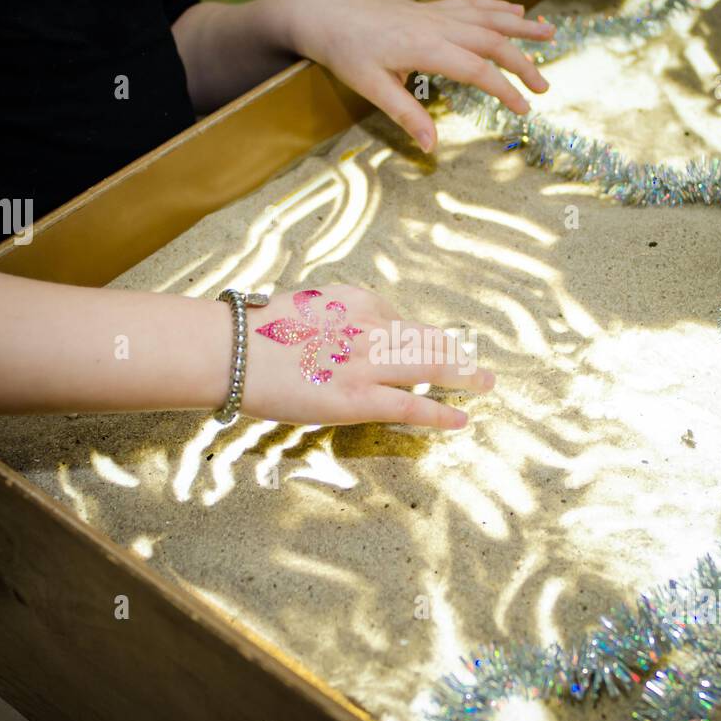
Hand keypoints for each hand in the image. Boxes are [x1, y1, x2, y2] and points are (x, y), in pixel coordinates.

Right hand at [239, 284, 493, 428]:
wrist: (234, 350)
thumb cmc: (254, 332)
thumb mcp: (302, 309)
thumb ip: (331, 321)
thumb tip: (340, 337)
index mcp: (357, 301)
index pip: (397, 319)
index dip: (412, 338)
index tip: (421, 349)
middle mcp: (372, 328)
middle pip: (428, 339)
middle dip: (457, 352)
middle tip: (478, 363)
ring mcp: (370, 364)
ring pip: (432, 367)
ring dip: (464, 376)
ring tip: (486, 384)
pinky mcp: (360, 398)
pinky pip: (413, 406)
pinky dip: (442, 412)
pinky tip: (461, 419)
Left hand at [278, 0, 553, 151]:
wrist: (324, 12)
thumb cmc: (345, 50)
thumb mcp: (371, 88)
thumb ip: (406, 115)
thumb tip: (432, 147)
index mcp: (426, 47)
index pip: (477, 69)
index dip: (504, 89)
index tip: (523, 110)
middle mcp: (437, 26)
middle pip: (492, 41)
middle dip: (523, 63)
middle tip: (544, 85)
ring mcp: (435, 13)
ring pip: (488, 17)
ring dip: (520, 24)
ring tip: (549, 33)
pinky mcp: (429, 8)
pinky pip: (472, 5)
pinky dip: (496, 8)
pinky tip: (514, 9)